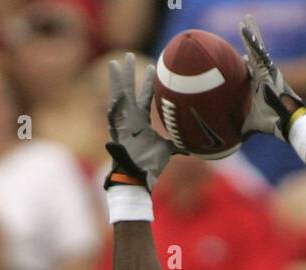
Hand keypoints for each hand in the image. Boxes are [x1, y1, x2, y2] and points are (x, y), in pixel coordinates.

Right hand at [106, 52, 175, 189]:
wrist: (139, 179)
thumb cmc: (150, 166)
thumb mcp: (167, 151)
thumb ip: (176, 145)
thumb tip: (191, 147)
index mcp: (141, 121)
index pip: (145, 97)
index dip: (148, 83)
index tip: (152, 67)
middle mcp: (130, 119)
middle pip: (128, 90)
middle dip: (127, 73)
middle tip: (127, 54)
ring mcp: (123, 125)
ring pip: (118, 98)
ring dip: (115, 82)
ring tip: (113, 65)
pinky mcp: (117, 134)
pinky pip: (114, 118)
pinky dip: (114, 108)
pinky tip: (115, 97)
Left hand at [240, 14, 305, 140]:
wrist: (289, 124)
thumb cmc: (275, 124)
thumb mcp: (254, 125)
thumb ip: (245, 128)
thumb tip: (237, 137)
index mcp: (262, 84)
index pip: (252, 68)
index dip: (247, 60)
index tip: (243, 55)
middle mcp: (266, 75)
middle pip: (255, 52)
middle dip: (250, 38)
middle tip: (244, 23)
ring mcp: (269, 71)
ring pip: (257, 48)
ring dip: (251, 33)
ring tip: (245, 19)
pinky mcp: (270, 70)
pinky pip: (259, 51)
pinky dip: (252, 40)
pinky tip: (246, 28)